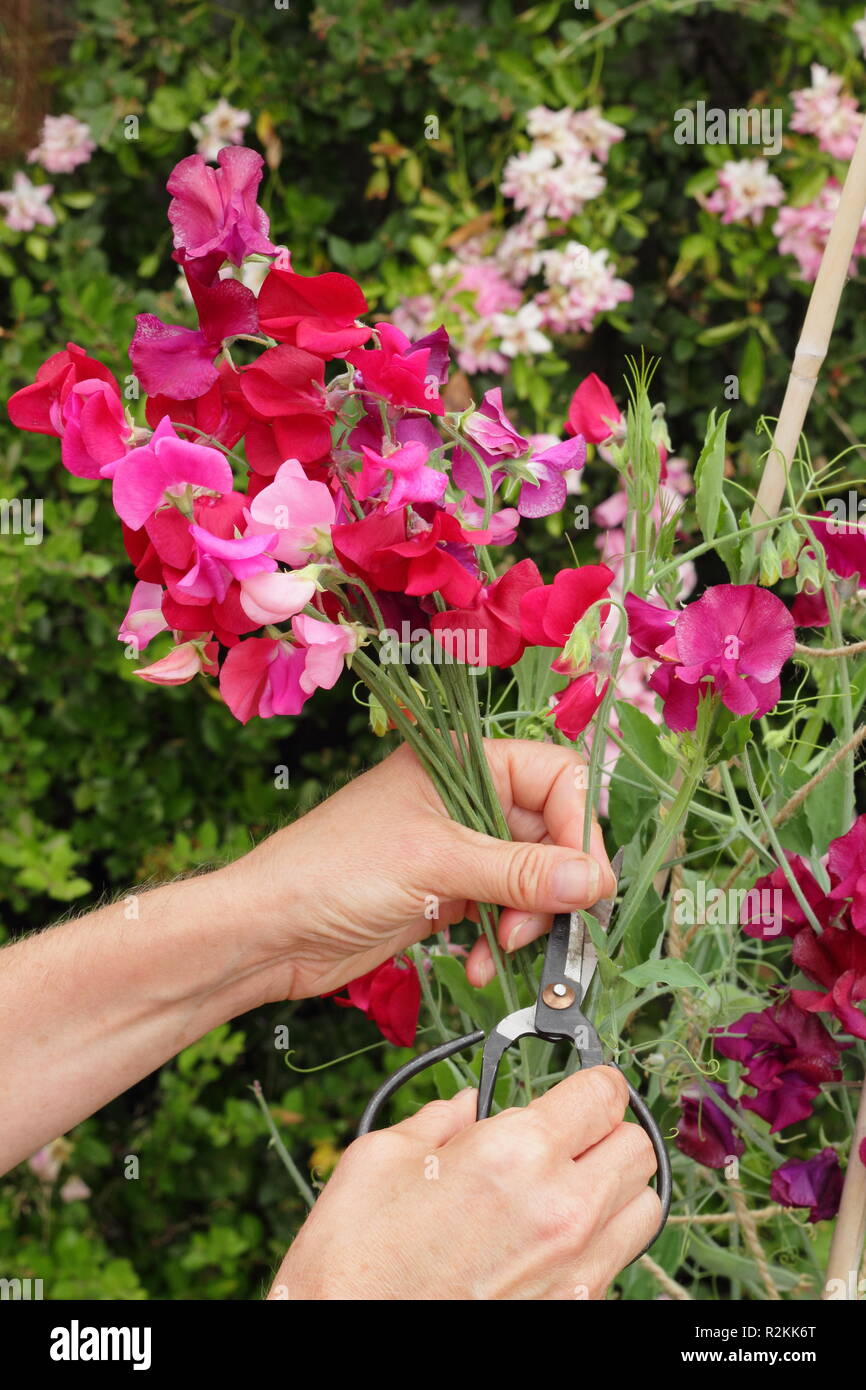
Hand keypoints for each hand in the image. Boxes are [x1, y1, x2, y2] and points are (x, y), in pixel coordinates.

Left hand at [233, 738, 615, 1000]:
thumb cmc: (333, 872)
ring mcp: (456, 848)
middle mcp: (465, 798)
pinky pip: (502, 913)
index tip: (585, 883)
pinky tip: (477, 965)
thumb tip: (592, 881)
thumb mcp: (434, 865)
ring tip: (500, 948)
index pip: (557, 778)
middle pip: (550, 833)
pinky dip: (500, 942)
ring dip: (527, 921)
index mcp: (463, 761)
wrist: (268, 932)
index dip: (578, 829)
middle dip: (551, 885)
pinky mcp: (446, 893)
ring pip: (531, 879)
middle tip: (536, 927)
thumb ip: (519, 872)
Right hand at [268, 1067, 659, 1299]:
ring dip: (615, 1185)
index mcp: (515, 1153)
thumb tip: (465, 1107)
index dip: (591, 1079)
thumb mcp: (381, 1158)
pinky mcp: (574, 1309)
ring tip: (569, 1184)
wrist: (347, 1340)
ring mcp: (574, 1268)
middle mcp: (560, 1209)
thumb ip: (437, 1119)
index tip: (577, 1086)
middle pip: (637, 1145)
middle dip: (606, 1130)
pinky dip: (601, 1237)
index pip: (603, 1092)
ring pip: (644, 1204)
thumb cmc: (355, 1262)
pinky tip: (552, 1235)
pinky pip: (619, 1258)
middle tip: (567, 1134)